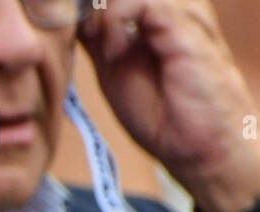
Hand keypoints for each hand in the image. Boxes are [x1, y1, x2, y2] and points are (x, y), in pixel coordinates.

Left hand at [79, 0, 259, 211]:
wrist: (196, 142)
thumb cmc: (159, 113)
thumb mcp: (113, 70)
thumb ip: (96, 39)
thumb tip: (71, 17)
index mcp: (151, 10)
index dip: (85, 5)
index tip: (70, 29)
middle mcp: (167, 3)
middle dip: (91, 7)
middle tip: (88, 41)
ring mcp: (178, 8)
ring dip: (103, 15)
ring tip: (107, 53)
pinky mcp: (184, 21)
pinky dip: (116, 22)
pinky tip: (116, 53)